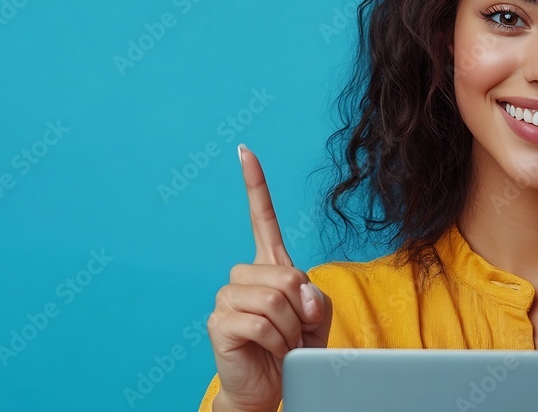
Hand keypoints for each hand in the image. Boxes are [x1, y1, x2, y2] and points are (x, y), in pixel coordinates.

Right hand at [208, 144, 332, 411]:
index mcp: (269, 266)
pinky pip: (260, 322)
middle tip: (297, 331)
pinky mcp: (219, 322)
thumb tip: (297, 292)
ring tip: (284, 344)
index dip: (255, 185)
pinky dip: (275, 341)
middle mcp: (243, 276)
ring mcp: (227, 297)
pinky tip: (271, 351)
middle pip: (285, 273)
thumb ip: (315, 296)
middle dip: (302, 307)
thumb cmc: (297, 348)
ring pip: (274, 298)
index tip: (245, 151)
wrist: (274, 386)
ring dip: (290, 329)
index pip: (262, 218)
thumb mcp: (318, 317)